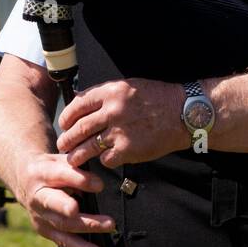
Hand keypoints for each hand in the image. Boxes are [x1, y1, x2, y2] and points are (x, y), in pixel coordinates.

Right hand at [14, 148, 115, 246]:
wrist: (24, 180)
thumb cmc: (50, 168)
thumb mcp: (62, 160)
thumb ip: (79, 170)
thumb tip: (99, 185)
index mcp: (41, 174)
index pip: (61, 176)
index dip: (80, 181)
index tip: (100, 185)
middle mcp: (37, 198)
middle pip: (62, 209)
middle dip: (84, 217)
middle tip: (108, 221)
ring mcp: (39, 216)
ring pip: (64, 227)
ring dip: (88, 230)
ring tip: (109, 231)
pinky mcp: (44, 230)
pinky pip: (63, 241)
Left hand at [58, 78, 186, 169]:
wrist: (183, 113)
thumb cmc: (158, 98)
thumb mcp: (129, 86)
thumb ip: (105, 95)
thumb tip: (81, 102)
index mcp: (110, 92)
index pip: (77, 106)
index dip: (67, 117)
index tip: (65, 124)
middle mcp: (112, 111)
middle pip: (78, 128)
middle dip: (67, 139)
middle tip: (64, 144)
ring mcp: (119, 131)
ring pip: (87, 147)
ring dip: (77, 155)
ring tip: (74, 158)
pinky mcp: (128, 150)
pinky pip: (105, 159)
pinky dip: (103, 160)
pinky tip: (105, 159)